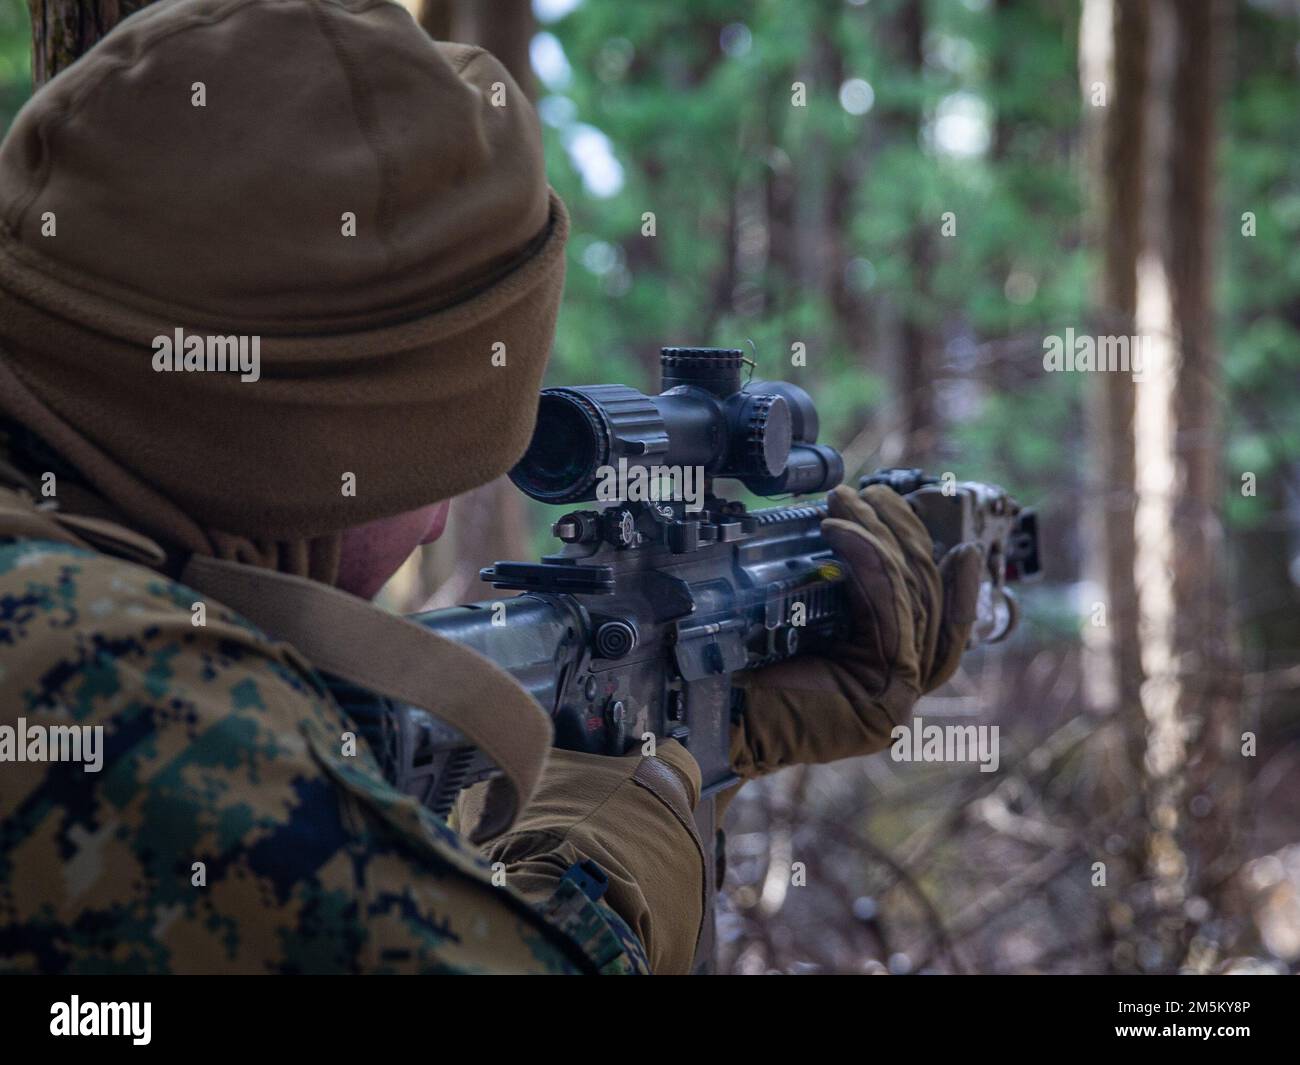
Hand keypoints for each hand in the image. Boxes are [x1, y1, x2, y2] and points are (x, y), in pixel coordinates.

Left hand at [729, 483, 982, 778]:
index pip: (944, 626)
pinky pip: (889, 610)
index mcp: (890, 679)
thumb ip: (847, 600)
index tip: (964, 544)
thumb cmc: (752, 676)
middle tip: (878, 493)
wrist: (721, 722)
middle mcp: (903, 690)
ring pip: (913, 598)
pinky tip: (844, 531)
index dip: (960, 585)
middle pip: (930, 601)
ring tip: (852, 500)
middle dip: (907, 536)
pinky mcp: (888, 693)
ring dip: (882, 536)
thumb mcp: (811, 626)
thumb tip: (858, 535)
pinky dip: (869, 560)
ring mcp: (900, 696)